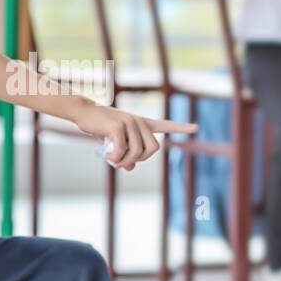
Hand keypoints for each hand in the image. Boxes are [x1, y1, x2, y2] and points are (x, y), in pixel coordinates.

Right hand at [71, 103, 196, 170]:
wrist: (83, 112)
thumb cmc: (100, 127)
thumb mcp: (115, 143)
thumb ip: (126, 154)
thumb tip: (131, 167)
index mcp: (142, 124)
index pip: (165, 125)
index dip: (181, 127)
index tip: (196, 128)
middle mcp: (139, 121)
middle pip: (153, 149)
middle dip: (141, 159)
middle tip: (124, 162)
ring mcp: (130, 122)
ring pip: (138, 152)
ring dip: (125, 162)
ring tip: (114, 161)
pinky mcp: (119, 126)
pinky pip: (122, 150)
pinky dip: (116, 158)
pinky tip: (108, 157)